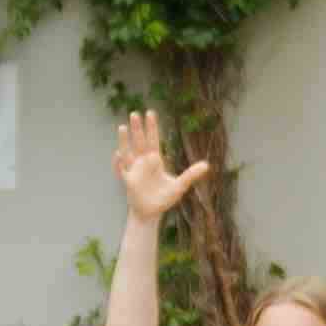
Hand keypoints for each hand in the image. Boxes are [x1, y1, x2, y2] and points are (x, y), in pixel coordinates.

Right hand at [115, 107, 210, 226]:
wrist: (151, 213)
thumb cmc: (164, 198)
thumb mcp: (179, 186)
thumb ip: (191, 175)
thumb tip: (207, 165)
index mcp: (155, 160)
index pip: (153, 140)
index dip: (152, 127)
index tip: (151, 113)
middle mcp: (143, 162)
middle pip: (140, 142)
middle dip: (137, 129)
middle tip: (135, 113)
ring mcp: (134, 170)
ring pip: (127, 152)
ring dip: (124, 140)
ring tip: (122, 127)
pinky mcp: (128, 181)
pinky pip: (121, 170)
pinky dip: (118, 163)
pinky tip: (118, 155)